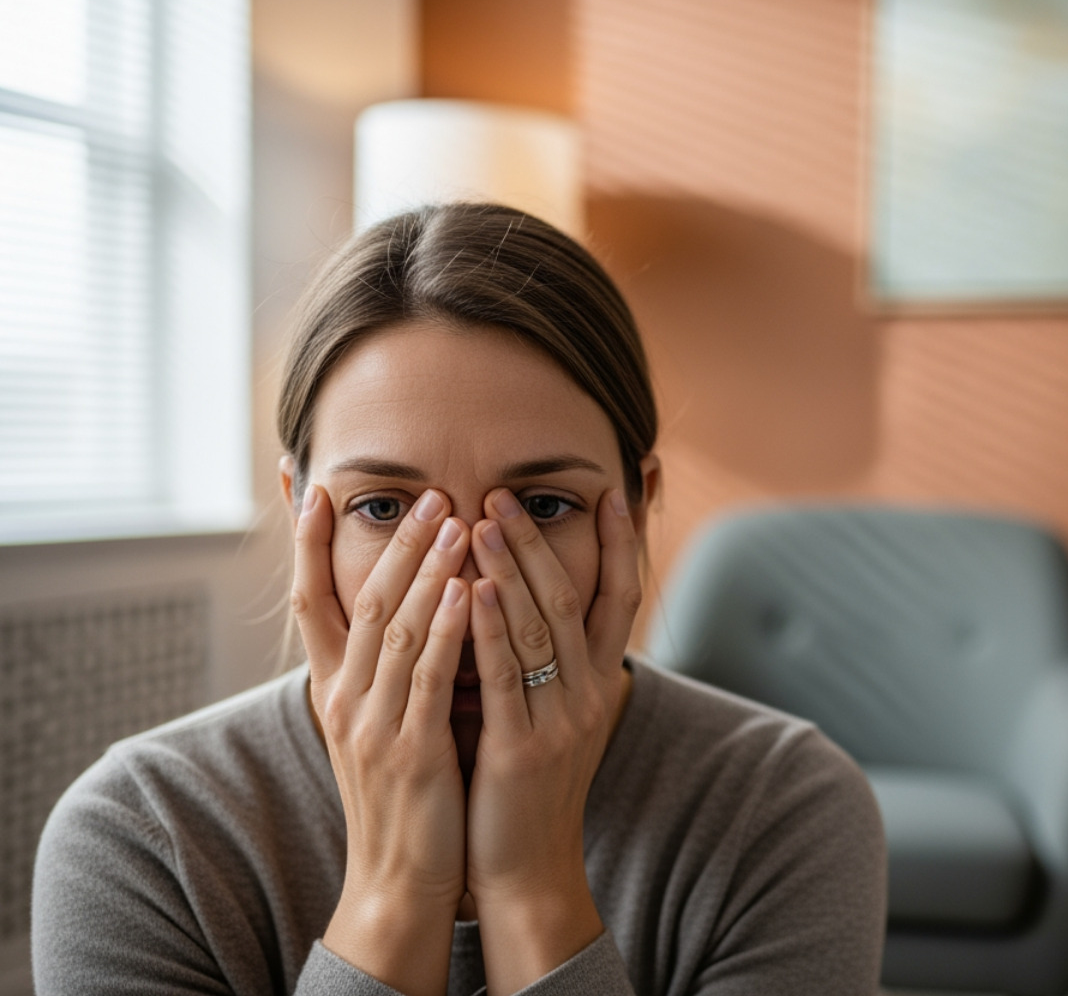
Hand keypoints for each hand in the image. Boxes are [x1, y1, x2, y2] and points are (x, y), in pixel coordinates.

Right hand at [290, 484, 469, 995]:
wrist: (398, 880)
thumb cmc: (403, 794)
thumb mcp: (381, 723)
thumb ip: (389, 668)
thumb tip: (406, 607)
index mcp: (333, 690)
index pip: (310, 601)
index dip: (305, 543)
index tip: (310, 485)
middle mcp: (344, 699)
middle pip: (363, 600)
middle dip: (397, 542)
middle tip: (429, 491)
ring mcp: (373, 725)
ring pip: (397, 629)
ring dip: (426, 570)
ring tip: (455, 518)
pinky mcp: (411, 752)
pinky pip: (429, 678)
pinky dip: (446, 630)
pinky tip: (465, 590)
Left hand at [463, 486, 642, 991]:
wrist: (527, 870)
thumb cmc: (533, 789)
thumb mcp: (565, 720)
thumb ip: (565, 667)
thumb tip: (560, 613)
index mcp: (604, 682)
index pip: (623, 596)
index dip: (623, 542)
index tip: (612, 491)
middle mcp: (593, 693)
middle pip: (574, 597)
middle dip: (540, 542)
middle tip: (507, 494)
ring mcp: (561, 720)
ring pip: (540, 626)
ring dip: (511, 568)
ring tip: (482, 520)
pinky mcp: (522, 748)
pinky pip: (506, 675)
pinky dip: (489, 627)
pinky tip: (472, 589)